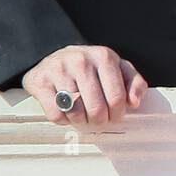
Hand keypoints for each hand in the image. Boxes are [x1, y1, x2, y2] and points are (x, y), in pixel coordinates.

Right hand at [21, 44, 146, 126]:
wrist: (54, 54)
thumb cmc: (90, 65)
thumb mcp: (117, 67)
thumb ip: (134, 83)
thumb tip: (134, 102)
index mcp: (104, 57)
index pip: (117, 97)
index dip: (118, 113)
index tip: (115, 116)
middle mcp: (82, 61)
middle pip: (97, 108)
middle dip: (100, 120)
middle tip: (99, 119)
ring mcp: (59, 70)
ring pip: (76, 113)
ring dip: (81, 120)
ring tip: (83, 114)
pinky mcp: (41, 82)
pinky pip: (56, 114)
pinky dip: (63, 120)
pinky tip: (66, 110)